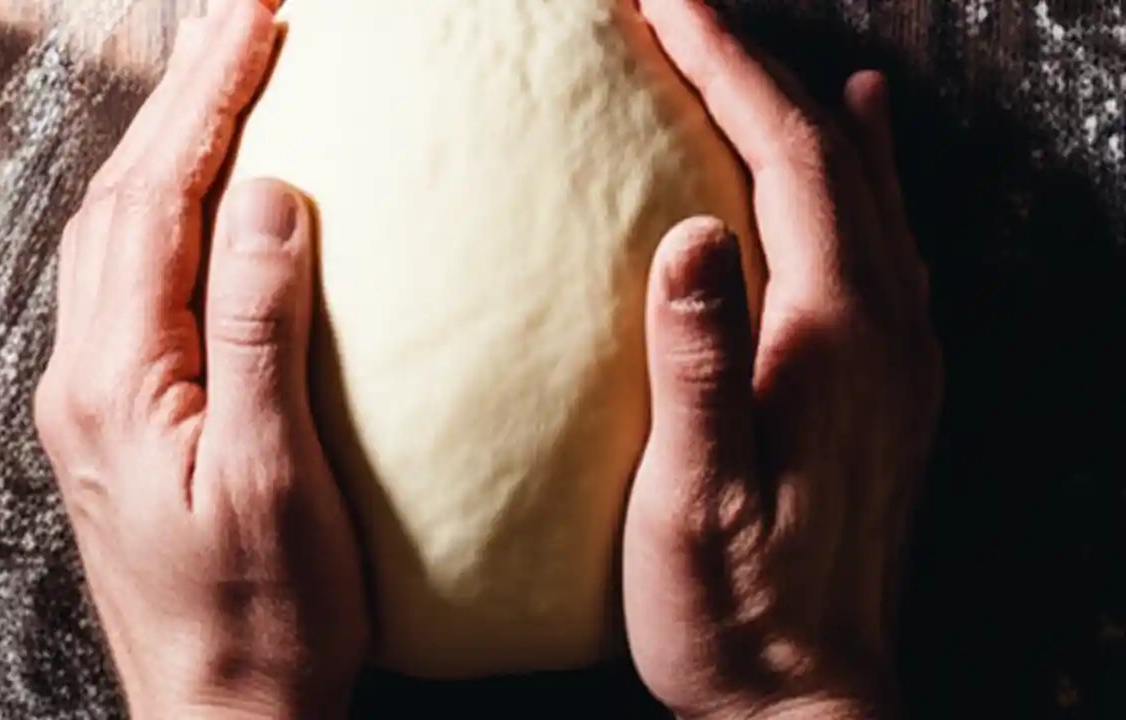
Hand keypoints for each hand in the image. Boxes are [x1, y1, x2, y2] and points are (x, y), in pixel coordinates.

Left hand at [33, 2, 365, 717]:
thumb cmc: (266, 618)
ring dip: (167, 147)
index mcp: (118, 384)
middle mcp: (85, 379)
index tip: (263, 21)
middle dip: (182, 95)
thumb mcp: (279, 479)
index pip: (156, 199)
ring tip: (225, 82)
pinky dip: (166, 214)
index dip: (210, 98)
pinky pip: (130, 284)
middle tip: (246, 19)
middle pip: (121, 199)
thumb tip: (272, 197)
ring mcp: (94, 401)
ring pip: (115, 236)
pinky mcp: (120, 423)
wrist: (222, 718)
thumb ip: (261, 330)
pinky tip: (206, 201)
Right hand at [624, 1, 941, 717]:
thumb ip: (699, 363)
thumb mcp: (697, 496)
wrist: (811, 702)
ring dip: (808, 109)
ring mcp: (901, 356)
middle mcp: (888, 327)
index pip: (787, 159)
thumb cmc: (732, 609)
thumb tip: (689, 233)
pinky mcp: (893, 387)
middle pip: (831, 155)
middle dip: (755, 66)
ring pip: (866, 191)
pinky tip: (857, 148)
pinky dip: (863, 175)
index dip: (726, 67)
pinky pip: (886, 243)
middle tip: (684, 11)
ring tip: (770, 51)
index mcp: (836, 336)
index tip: (664, 4)